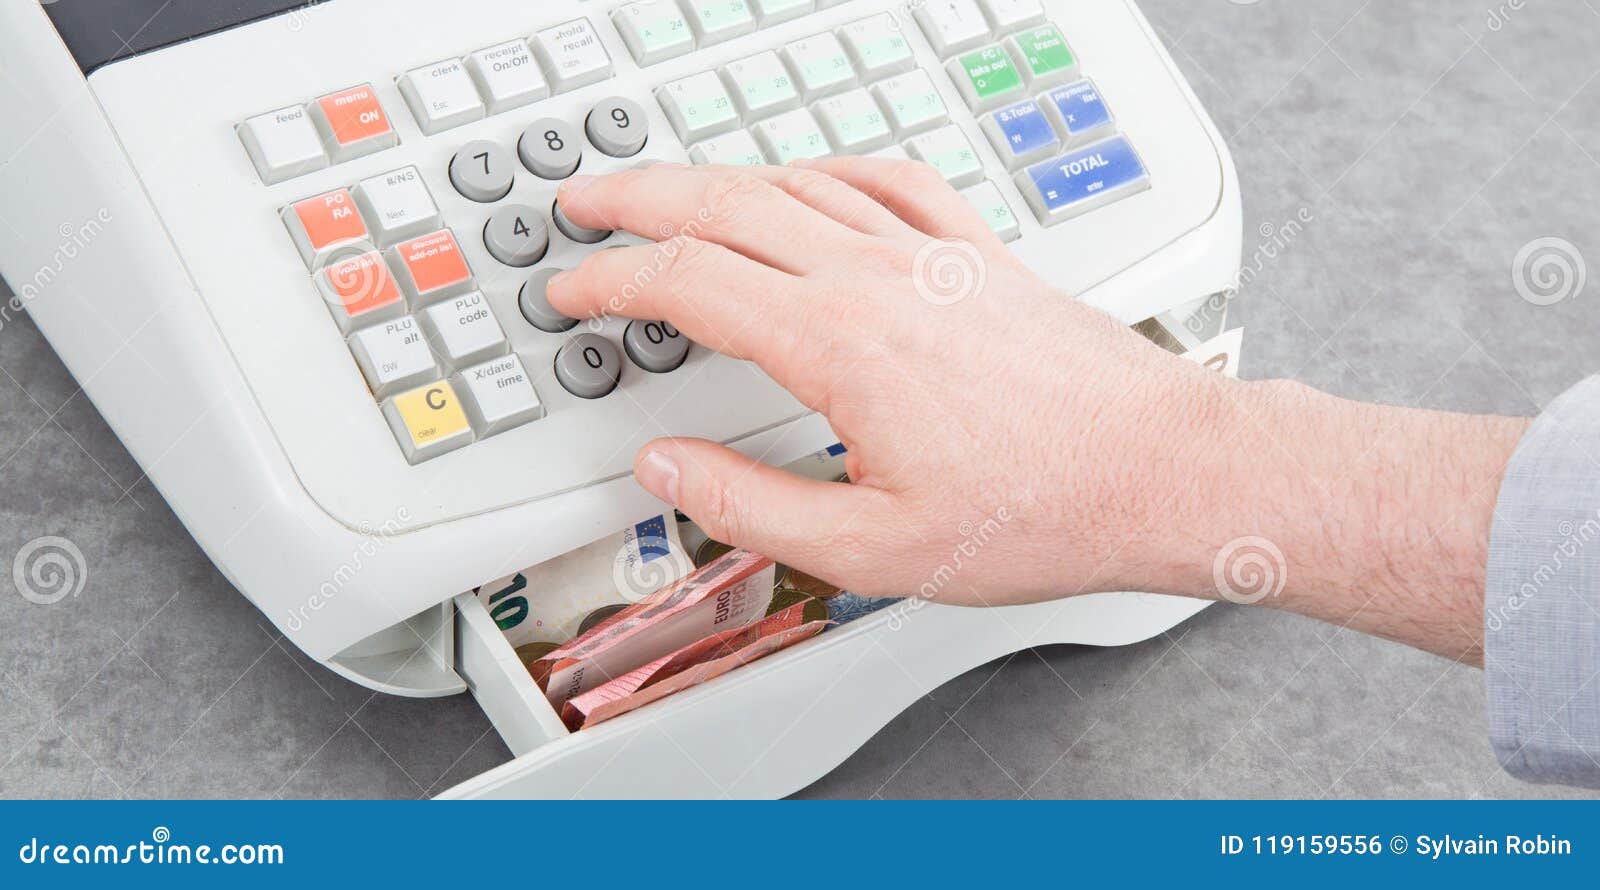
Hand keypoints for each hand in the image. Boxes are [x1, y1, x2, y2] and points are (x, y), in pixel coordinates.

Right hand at [547, 158, 1237, 606]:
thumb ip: (750, 506)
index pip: (690, 283)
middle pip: (726, 204)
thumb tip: (667, 469)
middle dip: (639, 199)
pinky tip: (810, 175)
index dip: (614, 280)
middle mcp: (880, 278)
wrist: (1161, 471)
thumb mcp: (872, 551)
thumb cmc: (1040, 513)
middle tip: (585, 202)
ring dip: (717, 179)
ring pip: (798, 182)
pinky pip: (888, 180)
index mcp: (839, 343)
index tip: (573, 289)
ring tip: (670, 188)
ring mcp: (933, 256)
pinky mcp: (978, 256)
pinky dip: (828, 168)